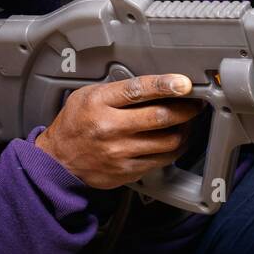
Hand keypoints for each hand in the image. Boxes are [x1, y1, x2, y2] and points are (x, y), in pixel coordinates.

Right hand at [35, 74, 203, 190]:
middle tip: (194, 103)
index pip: (137, 90)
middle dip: (185, 109)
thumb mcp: (88, 95)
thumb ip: (118, 89)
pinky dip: (173, 149)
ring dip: (184, 131)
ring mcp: (120, 152)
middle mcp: (110, 128)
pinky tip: (173, 140)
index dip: (165, 85)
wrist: (58, 160)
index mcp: (99, 102)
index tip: (183, 83)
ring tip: (185, 122)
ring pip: (167, 142)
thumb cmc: (74, 123)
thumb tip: (154, 85)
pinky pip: (161, 160)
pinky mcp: (127, 171)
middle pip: (159, 118)